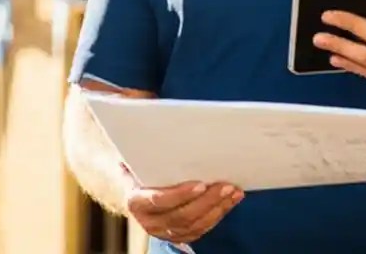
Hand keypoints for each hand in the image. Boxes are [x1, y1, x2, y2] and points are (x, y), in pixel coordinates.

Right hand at [122, 165, 243, 244]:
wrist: (132, 193)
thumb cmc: (138, 171)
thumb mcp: (136, 163)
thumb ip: (146, 154)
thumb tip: (155, 129)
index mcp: (136, 202)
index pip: (159, 200)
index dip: (180, 194)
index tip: (200, 184)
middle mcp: (150, 222)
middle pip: (182, 216)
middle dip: (207, 201)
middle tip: (226, 186)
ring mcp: (165, 232)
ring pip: (195, 225)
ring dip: (217, 208)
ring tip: (233, 192)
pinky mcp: (179, 235)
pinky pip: (201, 229)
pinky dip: (218, 214)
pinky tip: (230, 201)